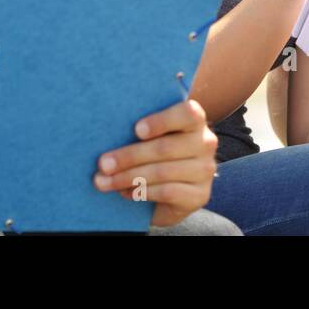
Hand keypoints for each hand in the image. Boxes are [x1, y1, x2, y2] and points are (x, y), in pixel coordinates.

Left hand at [93, 99, 218, 227]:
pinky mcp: (200, 195)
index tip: (136, 130)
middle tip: (103, 163)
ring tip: (103, 182)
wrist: (174, 192)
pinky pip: (167, 192)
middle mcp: (206, 143)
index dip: (162, 121)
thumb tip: (110, 127)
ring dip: (128, 177)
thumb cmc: (157, 154)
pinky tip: (125, 192)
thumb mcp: (154, 136)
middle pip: (166, 147)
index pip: (188, 113)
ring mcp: (205, 170)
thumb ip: (142, 129)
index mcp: (195, 121)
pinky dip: (142, 192)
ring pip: (162, 172)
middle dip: (129, 156)